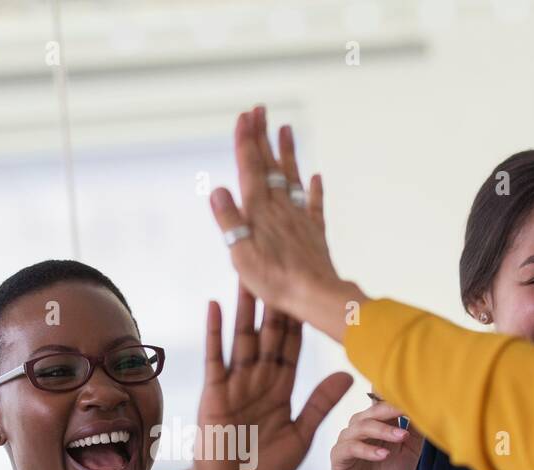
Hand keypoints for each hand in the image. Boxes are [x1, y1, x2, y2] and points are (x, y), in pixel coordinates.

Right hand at [183, 286, 351, 469]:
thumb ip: (319, 404)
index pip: (292, 347)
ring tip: (248, 275)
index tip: (310, 288)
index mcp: (280, 389)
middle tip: (279, 266)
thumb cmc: (262, 469)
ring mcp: (234, 384)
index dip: (300, 319)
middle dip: (273, 304)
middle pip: (268, 335)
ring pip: (242, 338)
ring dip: (245, 308)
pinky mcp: (214, 393)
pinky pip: (215, 358)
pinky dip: (215, 333)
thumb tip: (348, 376)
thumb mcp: (300, 435)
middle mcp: (257, 380)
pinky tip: (215, 305)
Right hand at [209, 106, 367, 341]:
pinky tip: (314, 176)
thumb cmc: (275, 282)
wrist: (316, 296)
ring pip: (292, 177)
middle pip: (270, 165)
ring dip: (288, 152)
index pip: (250, 169)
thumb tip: (217, 189)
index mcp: (259, 212)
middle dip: (263, 136)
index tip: (244, 116)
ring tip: (286, 128)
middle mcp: (280, 208)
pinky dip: (313, 189)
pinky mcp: (314, 232)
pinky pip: (313, 204)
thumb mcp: (241, 256)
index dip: (246, 142)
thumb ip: (229, 221)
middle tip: (260, 109)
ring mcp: (299, 218)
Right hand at [330, 399, 422, 469]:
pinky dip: (367, 450)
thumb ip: (416, 434)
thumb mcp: (409, 454)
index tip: (418, 396)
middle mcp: (361, 426)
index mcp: (378, 422)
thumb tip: (426, 411)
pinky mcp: (338, 456)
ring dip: (383, 429)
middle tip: (409, 410)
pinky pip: (350, 447)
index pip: (385, 402)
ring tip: (401, 437)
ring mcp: (348, 440)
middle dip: (392, 408)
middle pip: (374, 409)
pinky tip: (383, 455)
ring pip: (362, 426)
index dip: (398, 397)